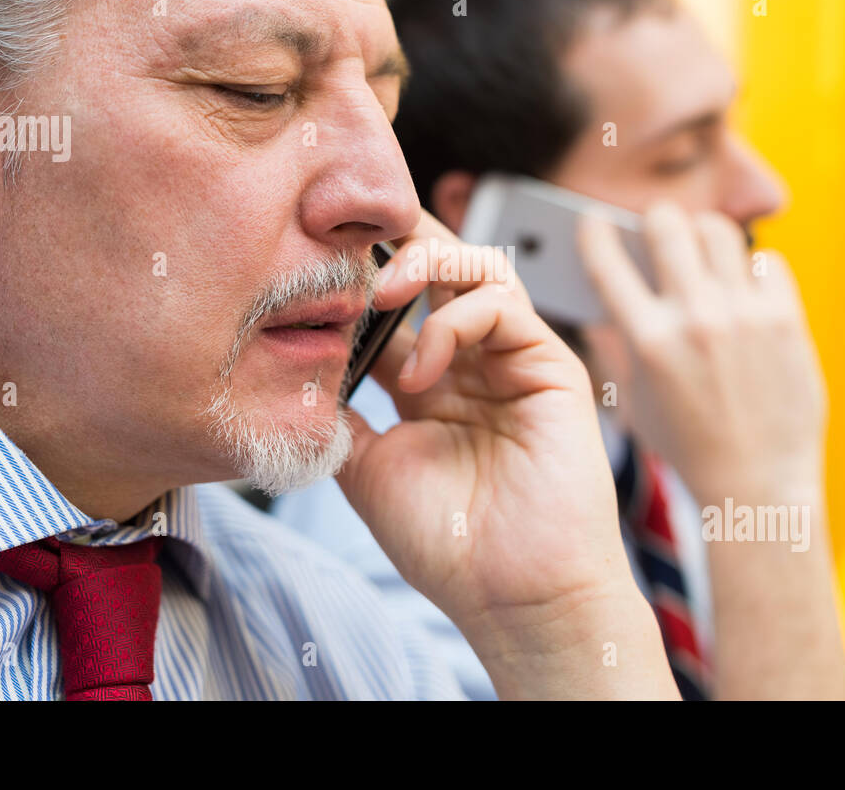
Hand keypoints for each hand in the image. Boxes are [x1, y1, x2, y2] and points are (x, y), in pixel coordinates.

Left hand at [337, 211, 676, 698]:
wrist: (515, 597)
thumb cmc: (448, 545)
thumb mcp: (367, 471)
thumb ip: (338, 415)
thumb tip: (295, 368)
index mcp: (429, 384)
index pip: (394, 305)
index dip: (357, 279)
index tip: (308, 271)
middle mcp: (472, 363)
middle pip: (438, 268)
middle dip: (393, 246)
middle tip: (348, 248)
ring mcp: (513, 360)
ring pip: (476, 268)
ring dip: (424, 264)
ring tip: (381, 293)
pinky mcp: (550, 366)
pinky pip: (504, 305)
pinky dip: (456, 320)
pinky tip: (421, 372)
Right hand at [577, 203, 826, 505]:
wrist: (757, 484)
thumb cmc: (689, 444)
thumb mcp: (636, 397)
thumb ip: (622, 340)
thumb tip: (612, 285)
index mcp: (649, 341)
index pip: (607, 261)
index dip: (594, 233)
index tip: (594, 223)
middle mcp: (695, 320)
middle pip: (667, 223)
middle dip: (656, 223)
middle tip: (658, 233)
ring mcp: (745, 316)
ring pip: (718, 230)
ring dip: (704, 237)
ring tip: (703, 256)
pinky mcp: (787, 320)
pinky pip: (767, 262)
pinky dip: (751, 270)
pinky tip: (744, 290)